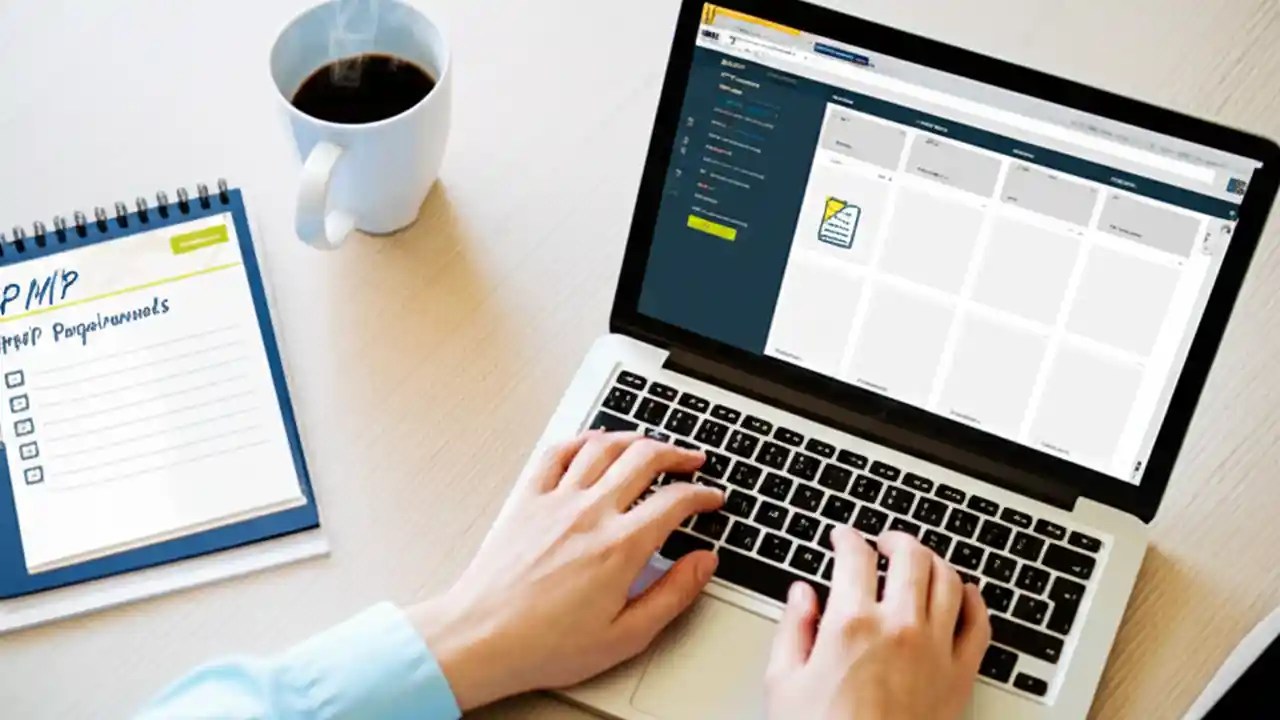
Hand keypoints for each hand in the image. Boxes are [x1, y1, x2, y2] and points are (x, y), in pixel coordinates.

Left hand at [407, 431, 723, 710]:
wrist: (482, 638)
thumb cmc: (545, 644)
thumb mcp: (626, 636)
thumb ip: (673, 594)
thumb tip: (703, 563)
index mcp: (620, 546)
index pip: (675, 501)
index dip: (702, 495)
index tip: (711, 498)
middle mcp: (589, 513)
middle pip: (644, 458)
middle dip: (677, 453)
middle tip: (692, 459)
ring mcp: (555, 500)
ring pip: (603, 446)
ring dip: (635, 438)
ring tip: (651, 443)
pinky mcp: (526, 499)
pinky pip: (557, 452)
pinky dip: (581, 440)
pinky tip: (593, 441)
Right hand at [765, 528, 990, 719]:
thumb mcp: (784, 683)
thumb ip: (793, 629)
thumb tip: (801, 596)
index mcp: (850, 624)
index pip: (855, 555)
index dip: (846, 537)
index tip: (842, 538)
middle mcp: (898, 628)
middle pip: (910, 556)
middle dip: (895, 539)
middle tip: (883, 541)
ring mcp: (935, 650)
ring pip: (947, 580)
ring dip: (932, 561)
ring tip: (919, 561)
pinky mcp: (959, 675)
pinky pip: (979, 623)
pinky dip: (973, 599)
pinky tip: (964, 592)